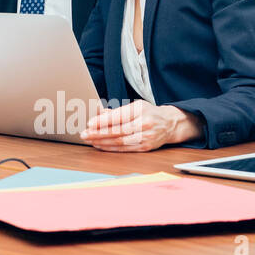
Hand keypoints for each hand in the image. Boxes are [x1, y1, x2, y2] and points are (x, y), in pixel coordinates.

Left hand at [80, 101, 201, 150]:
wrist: (170, 124)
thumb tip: (98, 111)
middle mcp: (144, 124)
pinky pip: (125, 148)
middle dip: (99, 133)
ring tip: (90, 140)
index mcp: (140, 110)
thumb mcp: (135, 105)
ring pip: (120, 141)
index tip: (90, 123)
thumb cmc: (148, 112)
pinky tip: (100, 146)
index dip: (103, 121)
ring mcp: (146, 137)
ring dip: (102, 142)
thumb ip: (117, 110)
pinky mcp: (146, 147)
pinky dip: (111, 148)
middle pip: (118, 130)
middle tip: (84, 134)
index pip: (119, 116)